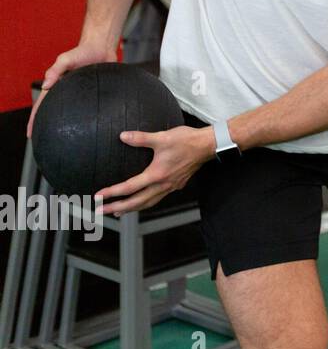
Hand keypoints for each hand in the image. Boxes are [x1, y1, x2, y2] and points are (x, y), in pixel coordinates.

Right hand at [27, 40, 120, 138]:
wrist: (103, 47)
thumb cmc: (83, 51)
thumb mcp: (66, 59)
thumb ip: (56, 70)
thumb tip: (46, 85)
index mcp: (57, 85)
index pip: (43, 105)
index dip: (35, 119)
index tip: (31, 134)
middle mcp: (68, 91)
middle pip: (55, 112)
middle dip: (49, 126)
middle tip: (46, 142)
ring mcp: (82, 94)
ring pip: (73, 113)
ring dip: (69, 124)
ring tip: (68, 140)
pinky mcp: (95, 94)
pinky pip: (90, 109)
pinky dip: (88, 118)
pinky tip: (93, 128)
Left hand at [95, 125, 215, 215]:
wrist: (207, 145)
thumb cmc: (186, 141)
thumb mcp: (161, 137)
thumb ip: (140, 138)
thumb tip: (123, 136)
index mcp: (157, 175)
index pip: (129, 187)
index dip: (112, 192)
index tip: (99, 196)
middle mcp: (163, 185)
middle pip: (137, 202)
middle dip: (118, 207)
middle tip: (101, 211)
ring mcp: (171, 186)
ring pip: (148, 203)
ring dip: (132, 209)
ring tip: (118, 212)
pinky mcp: (176, 184)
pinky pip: (157, 199)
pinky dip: (146, 203)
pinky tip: (142, 201)